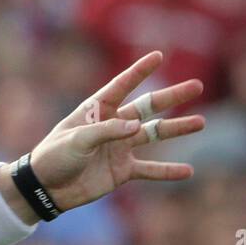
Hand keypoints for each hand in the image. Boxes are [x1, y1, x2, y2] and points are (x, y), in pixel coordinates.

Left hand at [2, 51, 205, 221]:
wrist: (46, 189)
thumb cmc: (54, 157)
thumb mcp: (76, 140)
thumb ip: (106, 131)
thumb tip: (137, 126)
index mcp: (95, 111)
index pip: (120, 87)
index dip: (139, 71)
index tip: (158, 55)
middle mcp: (111, 126)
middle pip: (146, 108)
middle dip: (171, 97)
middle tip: (197, 86)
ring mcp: (119, 148)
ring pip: (154, 135)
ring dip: (176, 129)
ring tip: (200, 122)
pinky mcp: (122, 171)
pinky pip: (150, 169)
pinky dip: (168, 172)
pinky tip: (188, 171)